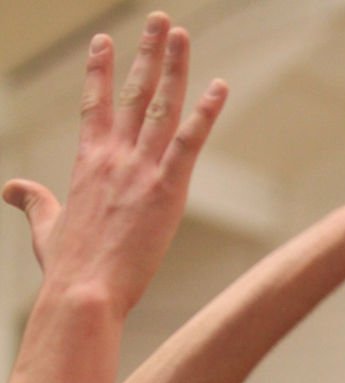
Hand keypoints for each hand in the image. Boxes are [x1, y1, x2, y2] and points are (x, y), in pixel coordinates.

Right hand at [2, 12, 227, 317]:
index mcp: (87, 163)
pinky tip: (220, 88)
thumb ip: (34, 202)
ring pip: (160, 107)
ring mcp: (140, 170)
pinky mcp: (165, 190)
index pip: (94, 105)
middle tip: (160, 21)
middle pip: (133, 94)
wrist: (84, 291)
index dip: (100, 70)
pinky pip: (188, 142)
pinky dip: (205, 115)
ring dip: (174, 68)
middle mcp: (113, 158)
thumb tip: (11, 190)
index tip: (104, 41)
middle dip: (147, 54)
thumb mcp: (45, 228)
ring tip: (181, 35)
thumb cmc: (66, 269)